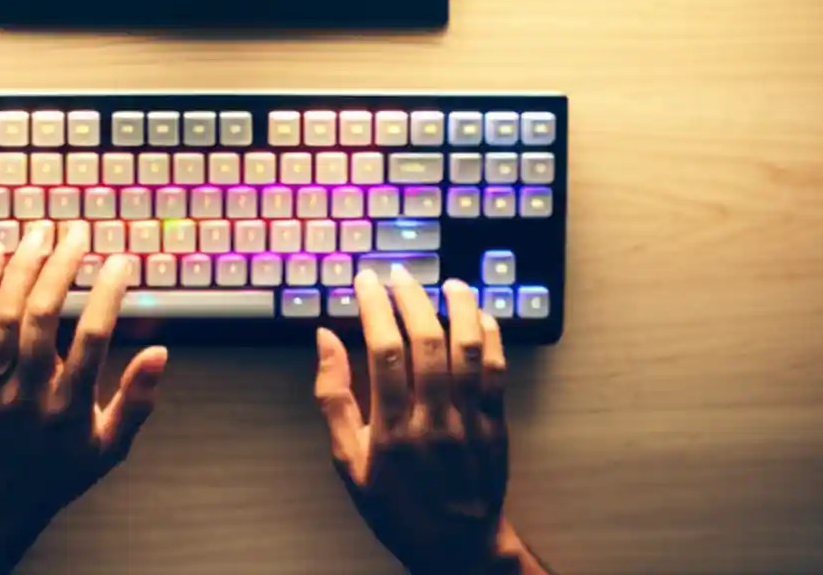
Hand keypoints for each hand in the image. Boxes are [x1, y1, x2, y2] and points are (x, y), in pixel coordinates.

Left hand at [0, 224, 167, 573]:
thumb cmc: (60, 469)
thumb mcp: (111, 446)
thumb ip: (138, 399)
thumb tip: (161, 351)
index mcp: (69, 409)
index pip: (92, 341)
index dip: (107, 295)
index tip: (120, 260)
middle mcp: (27, 394)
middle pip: (43, 318)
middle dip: (61, 267)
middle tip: (77, 231)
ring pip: (5, 315)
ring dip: (24, 267)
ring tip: (42, 231)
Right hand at [314, 269, 541, 574]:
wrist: (456, 547)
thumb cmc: (395, 506)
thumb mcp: (348, 463)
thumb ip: (334, 399)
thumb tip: (324, 340)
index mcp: (391, 430)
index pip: (383, 351)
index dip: (374, 307)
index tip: (366, 281)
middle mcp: (433, 420)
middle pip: (426, 343)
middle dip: (412, 298)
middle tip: (400, 274)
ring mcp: (469, 421)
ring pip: (468, 351)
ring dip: (459, 309)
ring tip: (447, 283)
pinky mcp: (497, 424)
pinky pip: (497, 372)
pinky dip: (491, 338)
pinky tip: (480, 316)